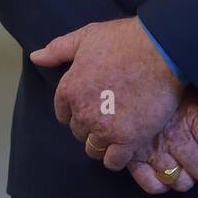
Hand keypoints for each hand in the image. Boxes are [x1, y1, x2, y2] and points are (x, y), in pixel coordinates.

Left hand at [30, 16, 183, 168]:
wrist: (162, 49)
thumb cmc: (125, 39)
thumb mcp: (88, 36)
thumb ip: (58, 49)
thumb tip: (36, 57)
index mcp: (69, 89)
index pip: (63, 113)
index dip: (78, 108)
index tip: (95, 102)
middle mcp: (83, 112)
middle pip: (79, 132)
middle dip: (91, 124)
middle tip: (111, 112)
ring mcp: (105, 128)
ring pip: (93, 149)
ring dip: (103, 142)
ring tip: (119, 129)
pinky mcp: (128, 139)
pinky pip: (114, 161)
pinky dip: (118, 156)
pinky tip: (127, 145)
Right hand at [123, 87, 197, 197]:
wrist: (123, 72)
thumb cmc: (164, 79)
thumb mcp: (193, 87)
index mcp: (196, 117)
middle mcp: (177, 137)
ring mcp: (154, 149)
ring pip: (179, 181)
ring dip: (184, 177)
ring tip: (181, 162)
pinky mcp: (132, 158)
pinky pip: (153, 186)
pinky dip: (160, 184)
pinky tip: (162, 172)